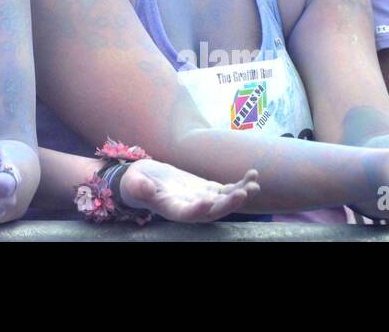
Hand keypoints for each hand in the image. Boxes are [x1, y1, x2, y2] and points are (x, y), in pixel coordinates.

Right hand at [120, 159, 258, 222]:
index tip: (207, 201)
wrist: (144, 181)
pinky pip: (227, 189)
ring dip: (241, 194)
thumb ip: (138, 187)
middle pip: (212, 211)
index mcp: (172, 209)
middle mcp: (190, 208)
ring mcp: (201, 199)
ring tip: (254, 185)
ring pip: (224, 200)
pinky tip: (253, 174)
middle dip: (228, 204)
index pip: (186, 214)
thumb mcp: (134, 184)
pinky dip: (240, 184)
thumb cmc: (136, 183)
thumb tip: (142, 187)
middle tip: (242, 194)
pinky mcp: (207, 189)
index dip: (197, 210)